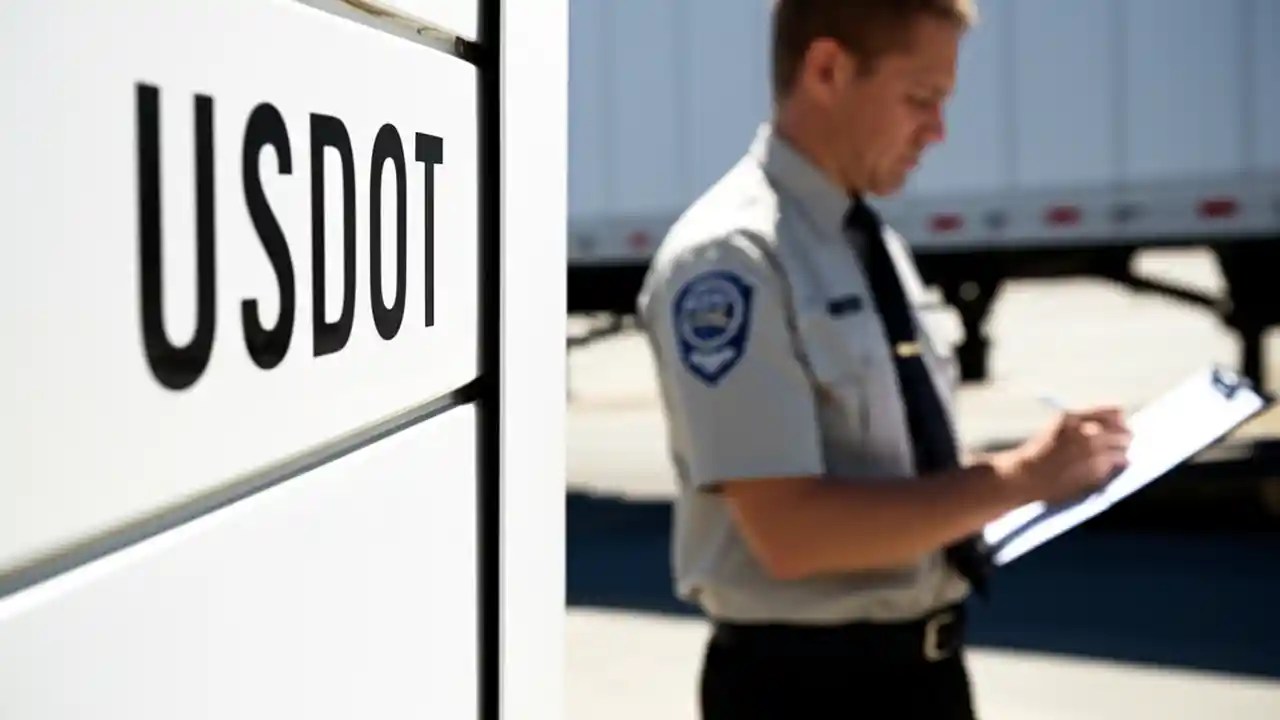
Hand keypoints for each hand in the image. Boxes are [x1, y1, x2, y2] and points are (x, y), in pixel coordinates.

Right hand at [994, 406, 1132, 505]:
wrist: (1024, 475)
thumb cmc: (1041, 449)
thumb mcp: (1060, 426)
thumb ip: (1087, 420)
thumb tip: (1121, 419)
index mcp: (1075, 416)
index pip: (1115, 411)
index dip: (1119, 419)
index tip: (1119, 424)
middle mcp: (1086, 433)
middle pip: (1124, 433)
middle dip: (1124, 439)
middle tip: (1123, 443)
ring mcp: (1092, 454)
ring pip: (1122, 453)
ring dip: (1119, 455)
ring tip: (1110, 458)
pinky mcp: (1094, 472)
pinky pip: (1110, 468)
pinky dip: (1106, 469)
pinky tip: (1092, 469)